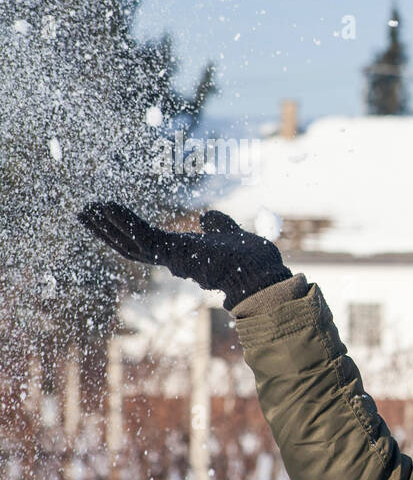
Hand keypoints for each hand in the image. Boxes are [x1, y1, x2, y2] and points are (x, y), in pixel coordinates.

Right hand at [78, 202, 290, 310]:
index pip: (147, 244)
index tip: (108, 218)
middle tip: (83, 213)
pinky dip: (124, 221)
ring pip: (130, 242)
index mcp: (184, 254)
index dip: (125, 232)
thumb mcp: (231, 234)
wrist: (262, 273)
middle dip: (105, 231)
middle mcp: (173, 259)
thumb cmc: (252, 260)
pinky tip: (107, 206)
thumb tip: (207, 216)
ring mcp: (172, 257)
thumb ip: (219, 225)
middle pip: (129, 246)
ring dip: (107, 225)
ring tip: (86, 209)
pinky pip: (142, 235)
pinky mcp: (174, 251)